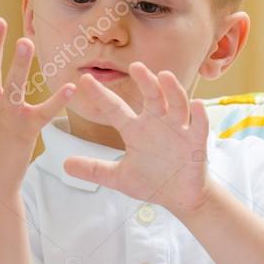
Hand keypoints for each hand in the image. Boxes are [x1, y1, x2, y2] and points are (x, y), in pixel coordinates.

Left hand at [63, 62, 212, 213]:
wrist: (180, 197)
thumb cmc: (151, 181)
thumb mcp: (119, 177)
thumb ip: (94, 170)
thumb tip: (64, 165)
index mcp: (135, 129)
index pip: (115, 108)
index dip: (100, 95)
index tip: (83, 80)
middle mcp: (156, 123)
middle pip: (151, 97)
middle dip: (144, 81)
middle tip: (135, 67)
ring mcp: (178, 130)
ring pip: (176, 104)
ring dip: (172, 90)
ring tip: (165, 76)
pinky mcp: (196, 142)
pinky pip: (199, 126)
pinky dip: (199, 115)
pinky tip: (197, 104)